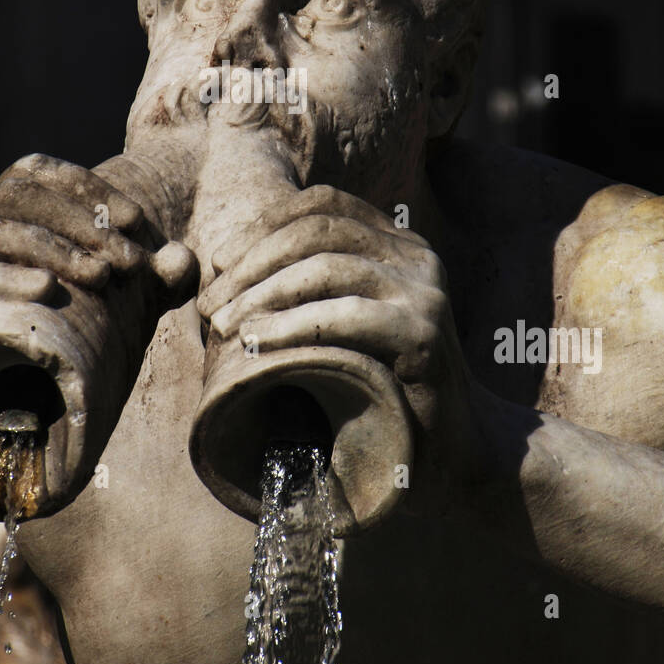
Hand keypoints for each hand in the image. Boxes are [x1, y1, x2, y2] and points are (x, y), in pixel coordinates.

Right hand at [0, 152, 195, 402]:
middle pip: (10, 196)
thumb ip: (145, 290)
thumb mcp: (106, 322)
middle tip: (127, 262)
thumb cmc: (41, 368)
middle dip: (76, 222)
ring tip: (97, 276)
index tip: (137, 223)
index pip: (34, 175)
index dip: (85, 187)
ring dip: (44, 246)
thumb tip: (184, 259)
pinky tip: (44, 290)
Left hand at [197, 184, 483, 514]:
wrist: (455, 457)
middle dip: (253, 264)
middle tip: (208, 307)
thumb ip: (305, 291)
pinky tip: (257, 343)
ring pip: (329, 267)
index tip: (218, 262)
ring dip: (263, 294)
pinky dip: (293, 325)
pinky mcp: (425, 334)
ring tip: (223, 328)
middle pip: (318, 231)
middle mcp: (416, 257)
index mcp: (396, 246)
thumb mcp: (340, 330)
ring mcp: (425, 292)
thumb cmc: (382, 395)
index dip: (264, 225)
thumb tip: (224, 266)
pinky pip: (348, 316)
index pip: (322, 206)